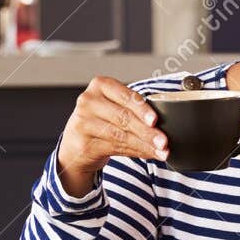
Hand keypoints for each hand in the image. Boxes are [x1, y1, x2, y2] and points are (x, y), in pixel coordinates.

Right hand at [55, 76, 166, 194]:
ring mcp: (83, 123)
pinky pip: (115, 148)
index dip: (141, 108)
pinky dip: (136, 152)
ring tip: (161, 151)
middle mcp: (89, 101)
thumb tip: (164, 124)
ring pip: (120, 135)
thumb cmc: (102, 120)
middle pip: (123, 117)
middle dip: (147, 131)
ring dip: (144, 145)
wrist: (76, 144)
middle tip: (163, 141)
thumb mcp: (114, 106)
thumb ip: (134, 109)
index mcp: (100, 85)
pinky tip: (148, 154)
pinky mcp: (84, 144)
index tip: (155, 120)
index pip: (125, 96)